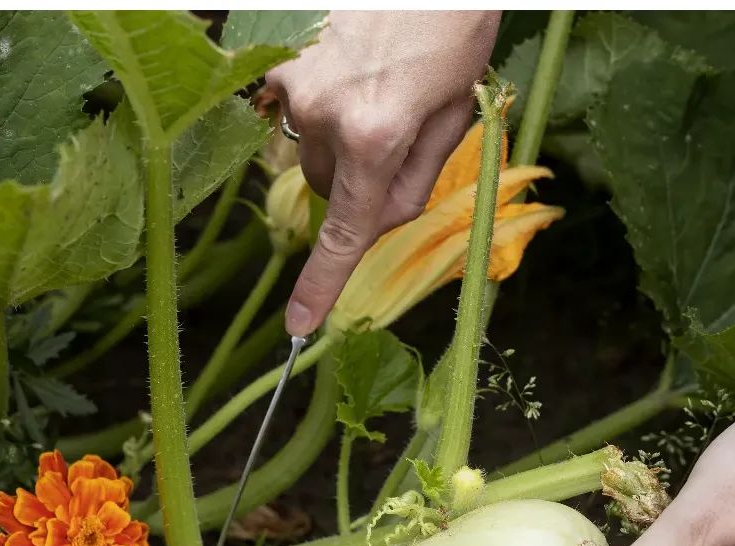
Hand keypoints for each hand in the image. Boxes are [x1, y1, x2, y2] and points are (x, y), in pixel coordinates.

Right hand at [265, 11, 500, 335]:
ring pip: (311, 151)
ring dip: (340, 143)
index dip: (322, 284)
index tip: (300, 326)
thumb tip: (378, 221)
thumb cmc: (454, 31)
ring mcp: (296, 84)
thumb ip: (413, 180)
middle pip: (332, 190)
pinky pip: (292, 110)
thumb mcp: (454, 113)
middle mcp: (325, 115)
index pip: (347, 230)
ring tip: (379, 90)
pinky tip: (349, 75)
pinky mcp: (281, 58)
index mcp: (376, 136)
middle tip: (400, 140)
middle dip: (361, 184)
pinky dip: (319, 107)